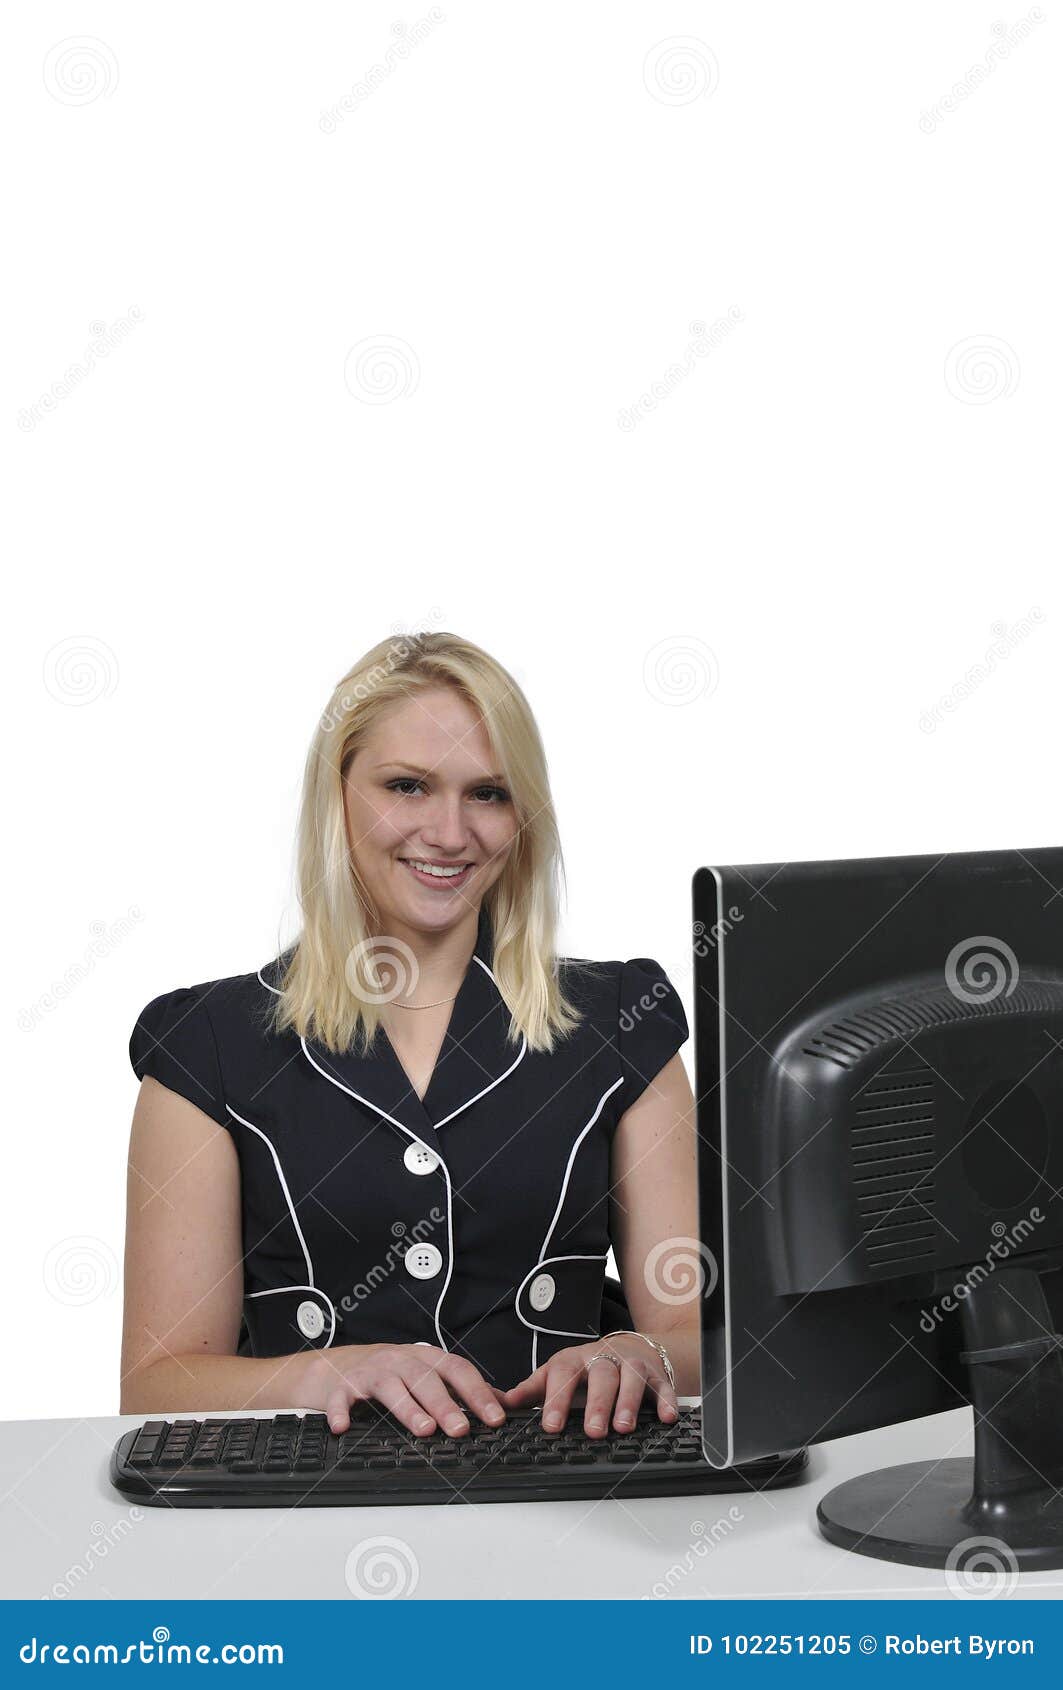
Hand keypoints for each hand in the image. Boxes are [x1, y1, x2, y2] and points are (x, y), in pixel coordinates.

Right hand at [297, 1343, 507, 1437]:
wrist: (341, 1364)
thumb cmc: (393, 1373)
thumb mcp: (429, 1373)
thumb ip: (462, 1388)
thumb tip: (503, 1403)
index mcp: (426, 1358)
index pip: (458, 1371)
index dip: (478, 1393)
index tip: (495, 1418)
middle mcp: (401, 1360)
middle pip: (426, 1379)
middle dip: (446, 1404)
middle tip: (461, 1428)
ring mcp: (372, 1371)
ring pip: (391, 1386)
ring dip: (408, 1408)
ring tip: (423, 1429)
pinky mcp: (343, 1385)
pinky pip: (342, 1397)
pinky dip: (343, 1411)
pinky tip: (345, 1427)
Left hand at [498, 1334, 678, 1437]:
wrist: (628, 1348)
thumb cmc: (586, 1369)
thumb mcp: (556, 1375)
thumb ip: (530, 1391)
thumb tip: (498, 1403)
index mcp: (574, 1360)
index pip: (563, 1374)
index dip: (557, 1399)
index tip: (551, 1426)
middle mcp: (603, 1359)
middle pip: (601, 1375)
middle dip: (597, 1403)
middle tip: (593, 1431)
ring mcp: (631, 1364)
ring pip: (631, 1377)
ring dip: (628, 1402)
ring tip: (623, 1427)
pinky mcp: (656, 1373)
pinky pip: (663, 1385)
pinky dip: (666, 1400)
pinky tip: (666, 1417)